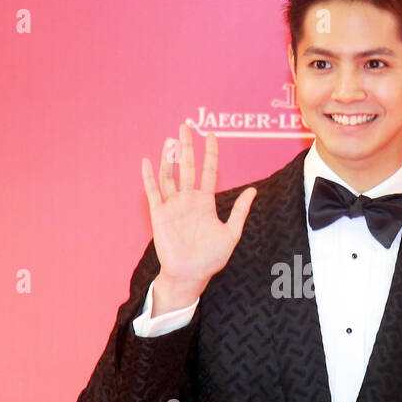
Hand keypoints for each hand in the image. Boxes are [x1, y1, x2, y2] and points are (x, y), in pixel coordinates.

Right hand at [141, 123, 255, 310]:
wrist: (190, 274)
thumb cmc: (211, 258)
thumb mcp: (231, 233)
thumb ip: (240, 211)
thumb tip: (254, 190)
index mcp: (205, 202)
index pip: (208, 171)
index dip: (210, 153)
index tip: (210, 135)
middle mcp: (188, 200)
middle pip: (188, 167)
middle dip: (187, 146)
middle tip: (186, 126)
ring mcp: (173, 206)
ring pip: (170, 175)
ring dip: (169, 158)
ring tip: (170, 140)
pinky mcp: (159, 214)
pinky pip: (153, 192)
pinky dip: (149, 177)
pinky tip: (148, 161)